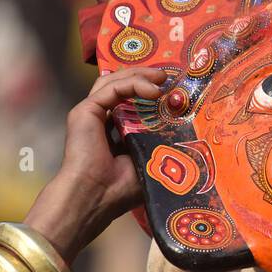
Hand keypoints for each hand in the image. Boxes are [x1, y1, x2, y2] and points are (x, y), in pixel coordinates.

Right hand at [23, 67, 167, 263]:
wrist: (96, 197)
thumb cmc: (121, 188)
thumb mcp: (149, 159)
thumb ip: (160, 140)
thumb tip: (187, 129)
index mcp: (115, 132)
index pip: (130, 101)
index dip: (149, 91)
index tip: (172, 89)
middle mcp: (100, 120)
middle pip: (122, 86)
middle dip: (146, 77)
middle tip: (168, 77)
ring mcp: (90, 114)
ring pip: (115, 81)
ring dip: (141, 75)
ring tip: (163, 77)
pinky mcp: (84, 111)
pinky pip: (111, 88)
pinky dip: (133, 83)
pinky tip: (153, 90)